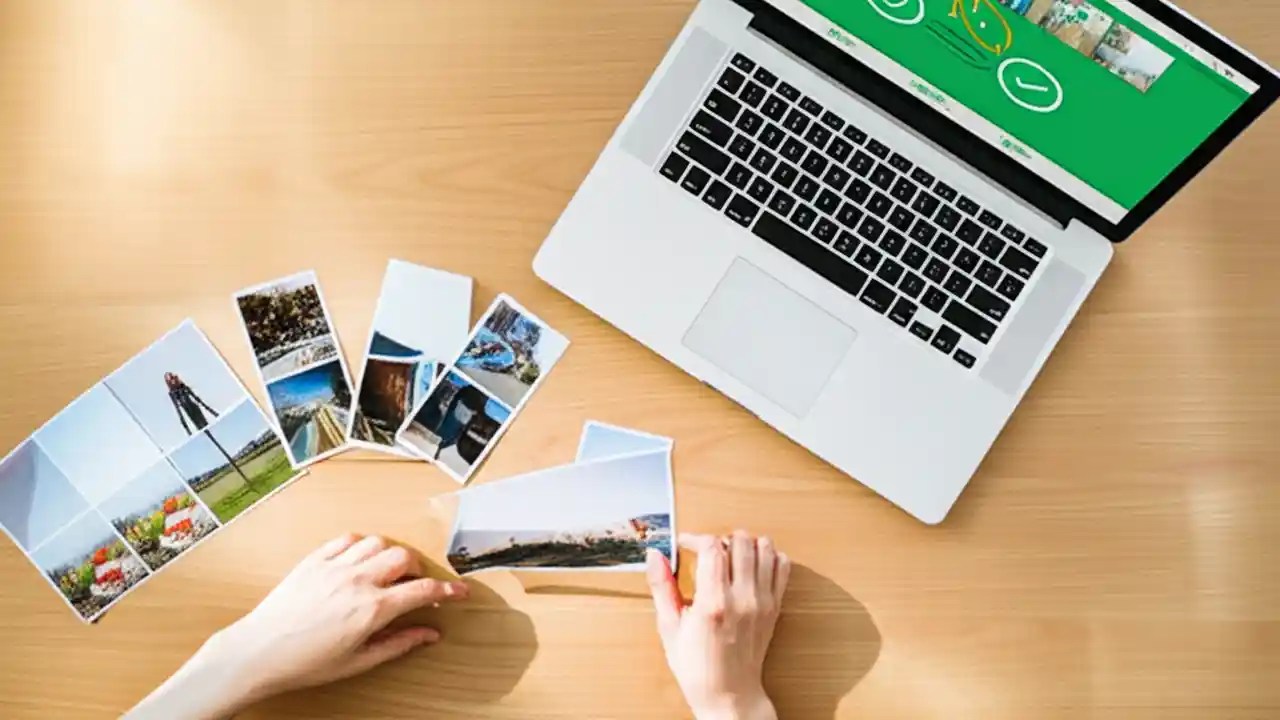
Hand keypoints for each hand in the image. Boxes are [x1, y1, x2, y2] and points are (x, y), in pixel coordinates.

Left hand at [128, 534, 468, 719]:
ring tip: (385, 573)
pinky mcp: (314, 560)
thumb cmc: (304, 662)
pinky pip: (347, 539)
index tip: (458, 592)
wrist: (258, 652)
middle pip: (405, 558)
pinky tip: (359, 561)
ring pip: (379, 542)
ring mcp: (334, 566)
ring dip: (389, 555)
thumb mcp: (359, 661)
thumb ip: (399, 643)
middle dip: (417, 570)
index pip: (422, 590)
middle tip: (413, 585)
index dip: (447, 590)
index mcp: (371, 609)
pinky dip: (361, 545)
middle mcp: (356, 581)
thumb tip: (428, 634)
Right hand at [646, 531, 790, 719]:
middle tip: (708, 552)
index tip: (685, 544)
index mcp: (713, 604)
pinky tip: (752, 566)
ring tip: (730, 557)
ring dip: (746, 545)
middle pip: (741, 541)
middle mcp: (742, 599)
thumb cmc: (697, 668)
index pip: (712, 547)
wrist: (729, 695)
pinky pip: (782, 567)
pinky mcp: (775, 607)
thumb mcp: (670, 627)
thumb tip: (655, 556)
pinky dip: (769, 557)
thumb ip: (662, 587)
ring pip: (765, 548)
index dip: (695, 538)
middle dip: (721, 539)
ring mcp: (763, 602)